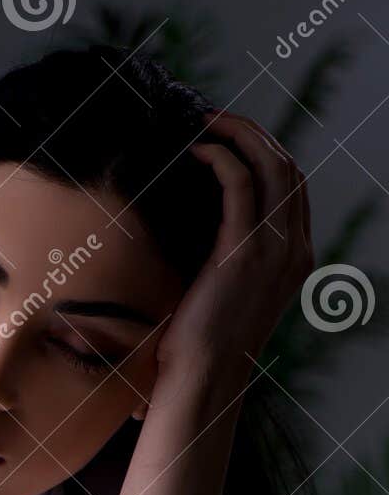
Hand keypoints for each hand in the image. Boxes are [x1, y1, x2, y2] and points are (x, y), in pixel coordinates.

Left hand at [157, 110, 313, 383]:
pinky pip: (240, 186)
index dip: (265, 152)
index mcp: (296, 256)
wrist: (203, 376)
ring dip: (238, 135)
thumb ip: (230, 257)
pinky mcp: (242, 251)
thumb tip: (201, 226)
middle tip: (214, 118)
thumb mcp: (227, 292)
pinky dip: (221, 159)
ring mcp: (274, 249)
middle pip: (288, 167)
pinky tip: (197, 151)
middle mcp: (295, 248)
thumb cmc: (201, 341)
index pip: (294, 186)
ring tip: (205, 122)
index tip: (230, 137)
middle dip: (254, 134)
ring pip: (270, 167)